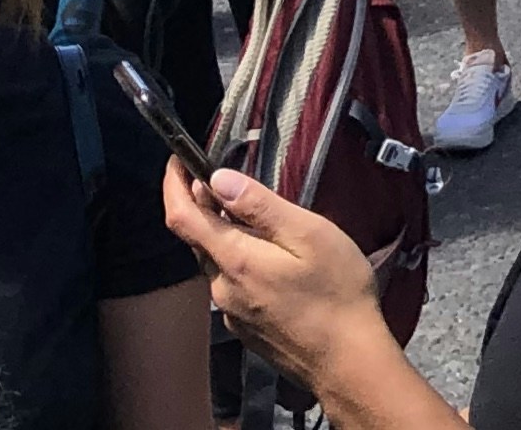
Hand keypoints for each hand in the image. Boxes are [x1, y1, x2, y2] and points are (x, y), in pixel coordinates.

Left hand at [161, 163, 398, 389]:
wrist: (348, 361)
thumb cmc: (337, 293)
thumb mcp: (309, 235)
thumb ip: (261, 207)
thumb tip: (219, 179)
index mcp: (235, 260)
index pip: (182, 217)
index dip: (172, 184)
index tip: (176, 160)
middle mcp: (223, 288)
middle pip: (197, 239)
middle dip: (202, 206)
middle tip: (223, 178)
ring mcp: (232, 312)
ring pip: (216, 262)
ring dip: (223, 234)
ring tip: (254, 216)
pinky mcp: (245, 328)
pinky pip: (231, 285)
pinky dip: (239, 261)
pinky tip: (270, 260)